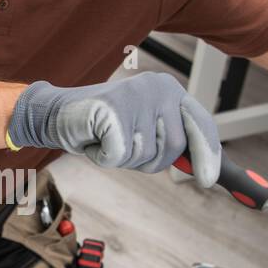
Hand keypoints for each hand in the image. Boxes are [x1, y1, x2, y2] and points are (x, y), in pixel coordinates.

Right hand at [7, 71, 221, 185]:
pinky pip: (120, 155)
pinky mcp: (115, 109)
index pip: (201, 124)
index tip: (210, 180)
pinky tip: (95, 139)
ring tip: (107, 139)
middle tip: (124, 147)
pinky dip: (104, 157)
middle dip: (149, 159)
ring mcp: (137, 95)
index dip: (208, 153)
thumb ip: (171, 142)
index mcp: (171, 90)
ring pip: (145, 154)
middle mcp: (160, 87)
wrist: (58, 114)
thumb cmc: (103, 128)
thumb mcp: (144, 133)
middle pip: (173, 147)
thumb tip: (207, 172)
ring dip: (124, 159)